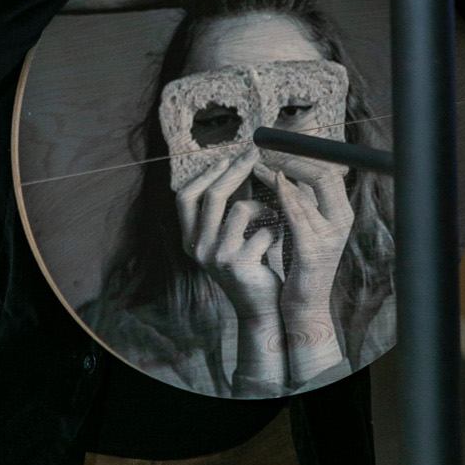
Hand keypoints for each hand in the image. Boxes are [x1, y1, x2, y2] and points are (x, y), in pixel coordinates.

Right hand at [176, 151, 282, 319]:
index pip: (185, 196)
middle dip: (236, 171)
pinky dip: (276, 229)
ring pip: (241, 209)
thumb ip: (228, 205)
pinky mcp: (240, 266)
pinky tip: (280, 239)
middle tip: (254, 155)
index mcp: (189, 238)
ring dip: (263, 206)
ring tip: (275, 214)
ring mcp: (217, 258)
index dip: (204, 174)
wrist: (260, 309)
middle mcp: (197, 248)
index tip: (225, 158)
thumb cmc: (248, 263)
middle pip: (212, 195)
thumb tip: (236, 164)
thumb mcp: (230, 235)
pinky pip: (263, 230)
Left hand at [264, 167, 354, 379]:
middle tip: (265, 151)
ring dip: (280, 171)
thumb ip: (301, 196)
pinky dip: (284, 193)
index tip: (277, 145)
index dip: (303, 153)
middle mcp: (341, 221)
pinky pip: (298, 214)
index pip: (329, 169)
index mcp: (341, 212)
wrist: (304, 307)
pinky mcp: (312, 252)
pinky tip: (269, 182)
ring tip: (256, 163)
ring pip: (309, 190)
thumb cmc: (300, 262)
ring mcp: (328, 237)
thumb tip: (285, 164)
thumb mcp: (305, 224)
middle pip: (324, 173)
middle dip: (292, 158)